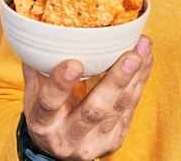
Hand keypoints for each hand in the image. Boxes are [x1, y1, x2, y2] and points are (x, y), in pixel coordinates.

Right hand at [21, 35, 153, 159]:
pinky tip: (146, 60)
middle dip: (114, 82)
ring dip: (134, 77)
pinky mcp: (114, 139)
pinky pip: (130, 107)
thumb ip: (37, 67)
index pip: (49, 103)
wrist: (59, 148)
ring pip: (118, 108)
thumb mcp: (35, 95)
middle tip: (131, 57)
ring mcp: (93, 142)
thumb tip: (40, 32)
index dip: (61, 85)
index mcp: (42, 123)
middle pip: (93, 110)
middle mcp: (67, 138)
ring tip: (143, 50)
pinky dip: (140, 81)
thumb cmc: (47, 114)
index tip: (74, 64)